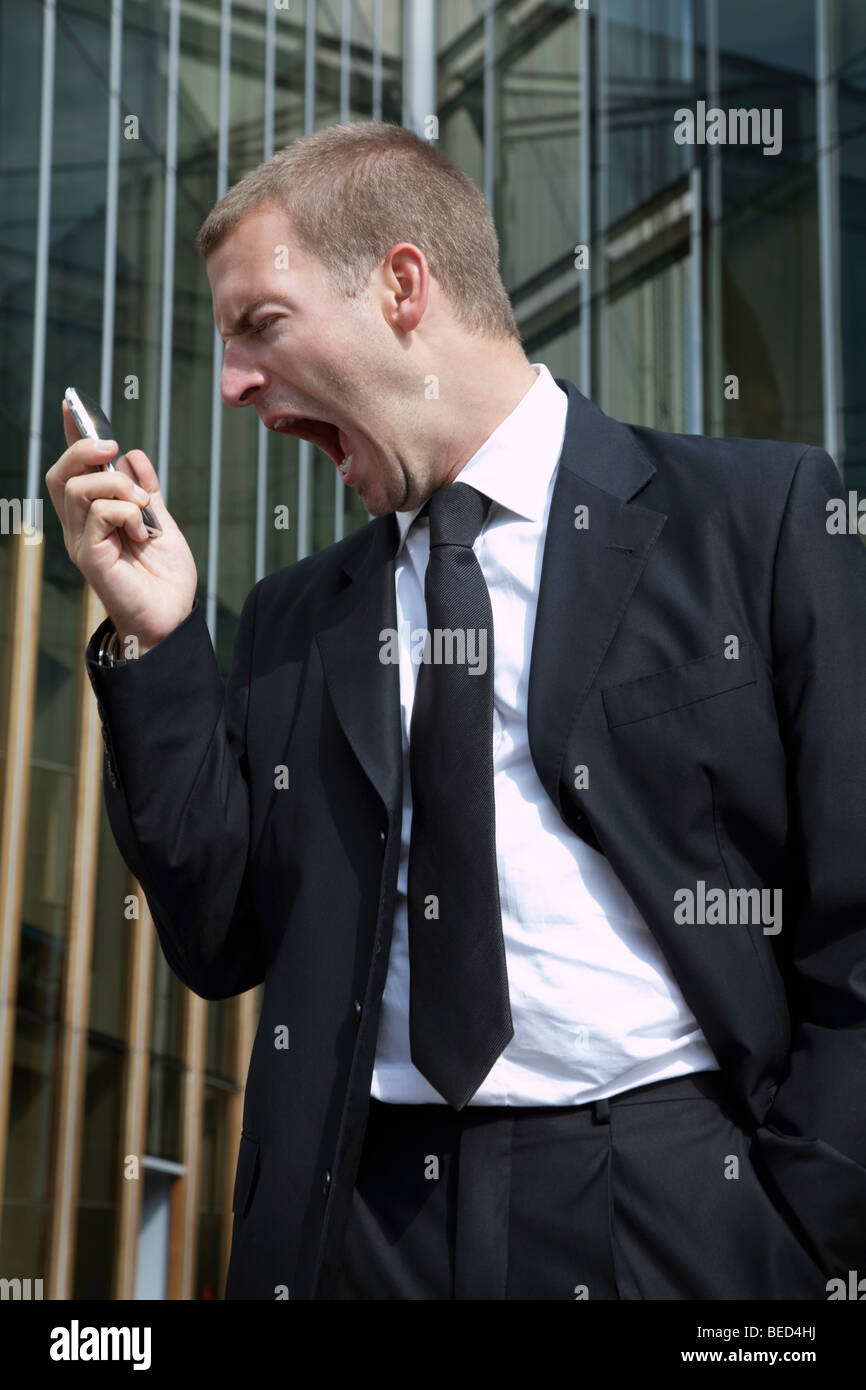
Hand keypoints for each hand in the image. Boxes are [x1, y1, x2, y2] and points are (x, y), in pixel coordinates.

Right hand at [46, 401, 197, 654]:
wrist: (173, 618)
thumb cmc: (165, 578)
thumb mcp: (161, 523)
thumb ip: (147, 492)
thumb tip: (133, 455)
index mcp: (94, 517)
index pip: (74, 470)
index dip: (72, 437)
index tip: (73, 406)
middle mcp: (80, 528)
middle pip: (61, 474)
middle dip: (84, 449)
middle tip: (114, 449)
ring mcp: (82, 542)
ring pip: (79, 488)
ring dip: (118, 487)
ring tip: (143, 508)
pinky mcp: (90, 556)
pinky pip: (99, 513)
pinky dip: (127, 511)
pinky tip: (143, 531)